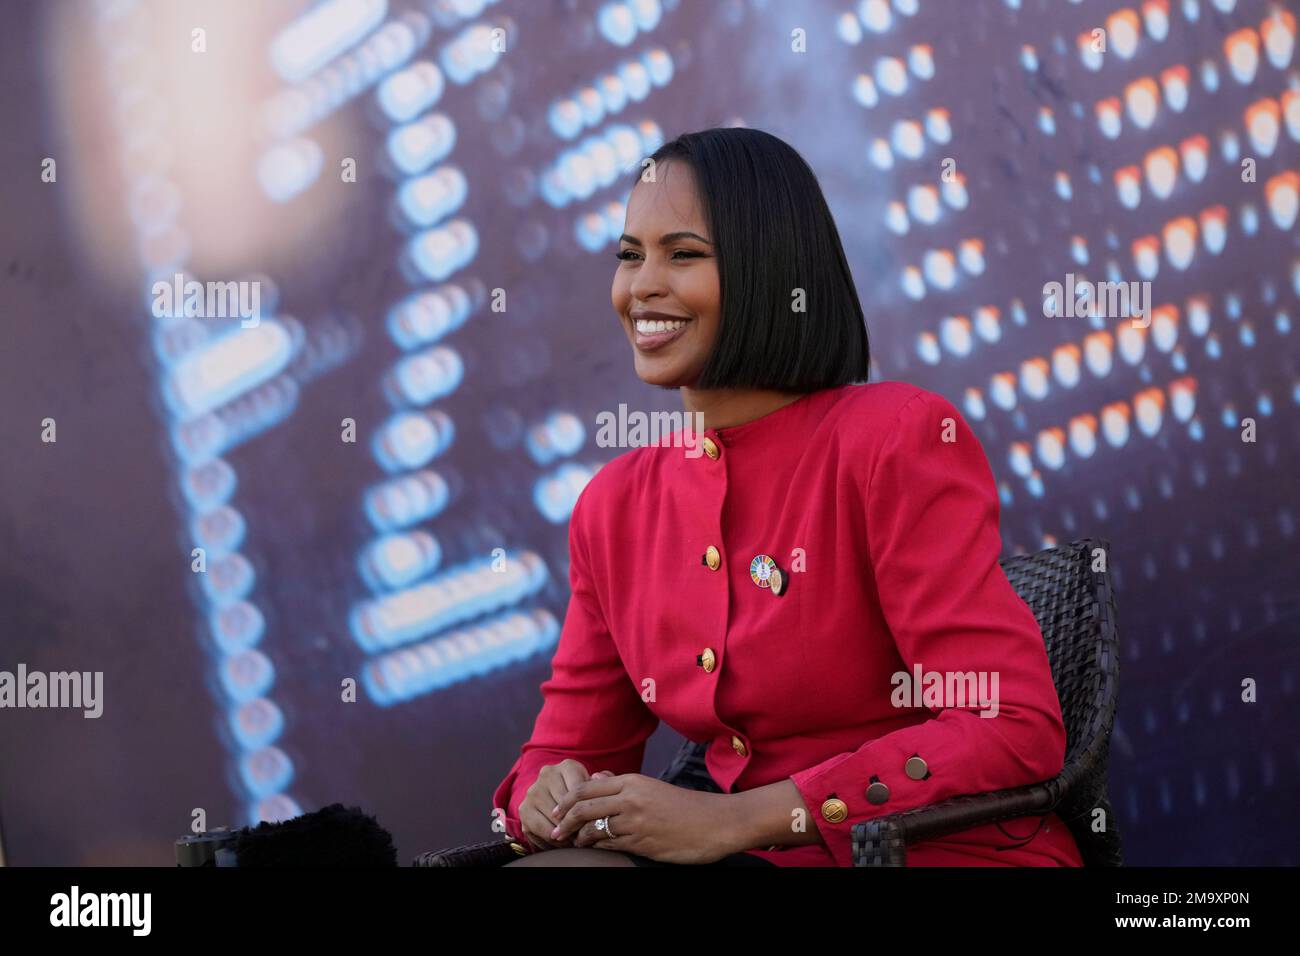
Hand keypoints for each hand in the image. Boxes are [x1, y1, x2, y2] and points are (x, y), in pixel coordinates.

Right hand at [519, 761, 615, 850]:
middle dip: (578, 823)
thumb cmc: (582, 797)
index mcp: (568, 765)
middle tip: (587, 835)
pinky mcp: (524, 809)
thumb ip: (602, 782)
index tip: (595, 823)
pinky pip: (541, 829)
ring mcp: (533, 791)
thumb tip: (600, 777)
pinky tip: (563, 840)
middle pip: (566, 805)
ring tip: (577, 839)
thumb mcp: (594, 788)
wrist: (554, 800)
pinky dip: (553, 839)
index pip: (580, 791)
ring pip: (553, 818)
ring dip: (566, 832)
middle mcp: (547, 774)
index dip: (588, 810)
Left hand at [550, 773, 739, 863]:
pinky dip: (597, 848)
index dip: (566, 801)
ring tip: (572, 843)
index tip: (555, 811)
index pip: (587, 787)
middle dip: (563, 821)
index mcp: (633, 782)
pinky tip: (593, 850)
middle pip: (583, 808)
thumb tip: (598, 778)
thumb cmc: (685, 806)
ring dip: (578, 838)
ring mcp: (636, 822)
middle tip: (554, 832)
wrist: (717, 822)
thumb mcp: (653, 788)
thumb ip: (624, 785)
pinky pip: (610, 846)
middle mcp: (631, 799)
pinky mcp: (642, 843)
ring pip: (593, 830)